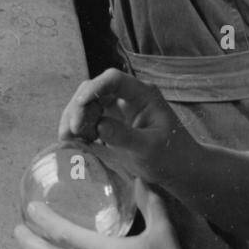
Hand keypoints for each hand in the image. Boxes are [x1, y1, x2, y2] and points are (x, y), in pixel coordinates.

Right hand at [60, 69, 194, 186]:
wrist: (180, 169)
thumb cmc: (171, 156)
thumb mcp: (149, 148)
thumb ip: (124, 136)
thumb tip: (98, 125)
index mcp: (143, 95)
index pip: (114, 79)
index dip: (94, 88)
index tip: (79, 105)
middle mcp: (128, 96)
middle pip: (94, 90)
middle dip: (79, 107)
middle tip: (71, 132)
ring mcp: (119, 109)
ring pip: (87, 103)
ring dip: (74, 119)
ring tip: (68, 140)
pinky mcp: (112, 122)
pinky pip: (89, 119)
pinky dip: (78, 129)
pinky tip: (76, 143)